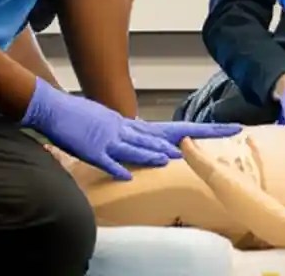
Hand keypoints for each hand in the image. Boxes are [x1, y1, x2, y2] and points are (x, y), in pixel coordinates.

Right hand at [21, 78, 240, 179]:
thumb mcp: (113, 127)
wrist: (54, 108)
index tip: (230, 128)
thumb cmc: (83, 119)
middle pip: (167, 135)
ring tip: (176, 157)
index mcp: (135, 127)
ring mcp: (111, 139)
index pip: (175, 130)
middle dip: (197, 136)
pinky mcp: (92, 149)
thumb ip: (132, 139)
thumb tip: (151, 149)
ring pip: (138, 147)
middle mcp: (128, 130)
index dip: (203, 131)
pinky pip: (107, 160)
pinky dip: (118, 167)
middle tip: (226, 132)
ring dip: (156, 153)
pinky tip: (128, 175)